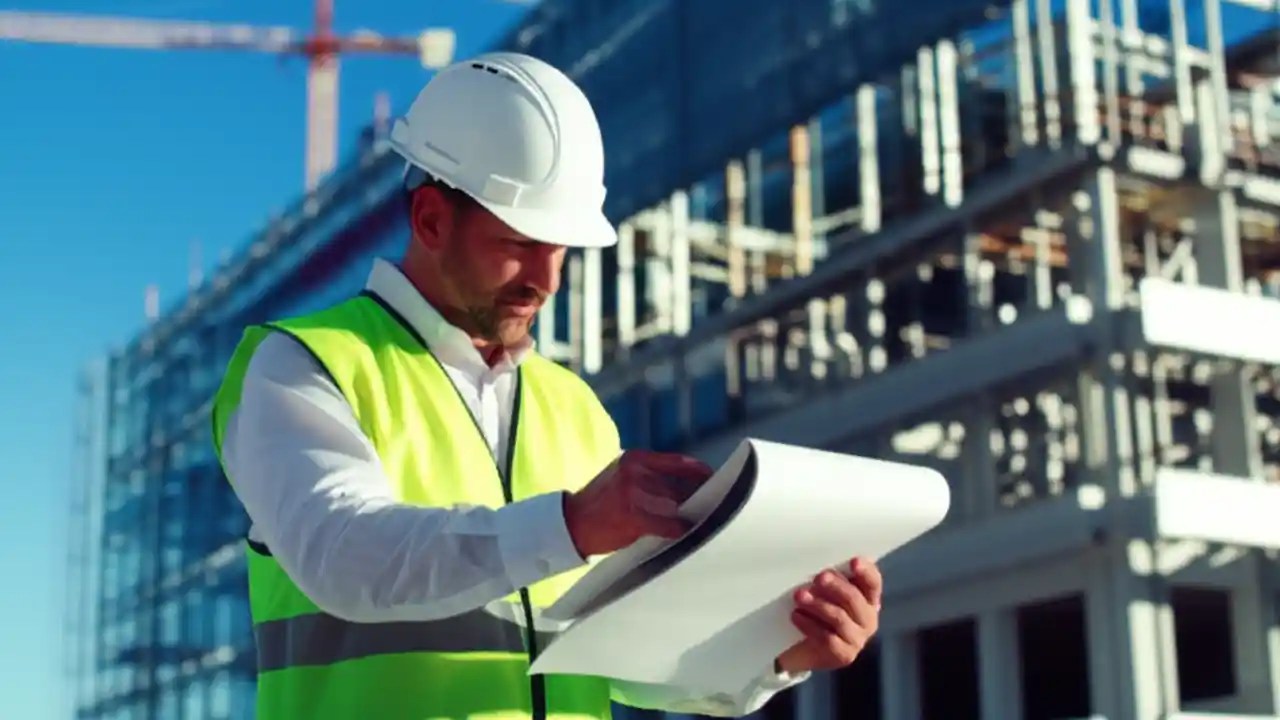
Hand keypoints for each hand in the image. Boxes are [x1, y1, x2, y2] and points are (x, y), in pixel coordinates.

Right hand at [563, 450, 713, 557]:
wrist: (571, 522)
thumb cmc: (600, 503)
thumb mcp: (622, 477)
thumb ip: (650, 478)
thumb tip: (687, 488)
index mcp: (635, 459)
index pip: (678, 462)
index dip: (700, 472)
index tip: (715, 480)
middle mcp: (635, 471)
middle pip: (680, 485)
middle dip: (697, 497)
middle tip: (712, 505)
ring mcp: (633, 493)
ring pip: (675, 504)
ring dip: (690, 513)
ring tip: (701, 519)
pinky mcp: (632, 516)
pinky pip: (666, 524)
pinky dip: (678, 528)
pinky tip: (683, 531)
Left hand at [775, 557, 881, 674]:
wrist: (806, 649)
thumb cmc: (818, 612)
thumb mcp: (826, 593)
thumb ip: (831, 580)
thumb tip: (825, 567)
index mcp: (868, 599)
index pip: (873, 583)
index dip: (866, 572)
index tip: (854, 562)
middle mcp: (869, 619)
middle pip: (855, 599)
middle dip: (836, 586)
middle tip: (819, 578)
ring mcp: (858, 639)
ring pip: (839, 617)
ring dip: (818, 604)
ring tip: (799, 596)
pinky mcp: (845, 655)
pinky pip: (827, 638)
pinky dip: (809, 624)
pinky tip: (796, 615)